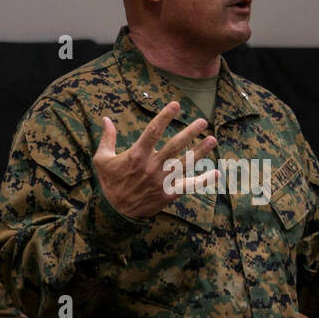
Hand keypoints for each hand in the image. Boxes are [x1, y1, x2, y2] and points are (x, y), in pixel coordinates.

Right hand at [94, 101, 218, 217]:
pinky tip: (216, 173)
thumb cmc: (109, 183)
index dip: (165, 117)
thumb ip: (107, 139)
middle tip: (202, 121)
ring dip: (200, 151)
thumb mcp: (102, 160)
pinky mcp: (168, 194)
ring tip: (212, 139)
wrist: (114, 212)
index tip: (176, 105)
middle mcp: (152, 166)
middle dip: (190, 132)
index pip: (153, 131)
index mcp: (136, 155)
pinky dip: (203, 181)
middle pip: (175, 145)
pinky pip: (188, 186)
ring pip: (185, 163)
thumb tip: (106, 119)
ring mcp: (162, 181)